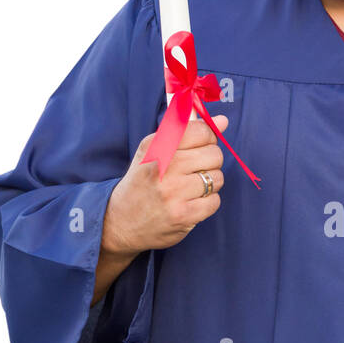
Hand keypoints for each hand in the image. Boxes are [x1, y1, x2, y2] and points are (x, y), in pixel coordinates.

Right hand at [102, 115, 227, 254]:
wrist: (121, 221)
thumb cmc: (143, 182)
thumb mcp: (154, 151)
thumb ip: (188, 132)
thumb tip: (222, 121)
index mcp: (156, 146)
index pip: (200, 131)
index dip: (208, 137)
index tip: (201, 145)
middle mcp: (163, 166)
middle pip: (214, 154)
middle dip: (210, 162)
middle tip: (193, 170)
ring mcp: (172, 192)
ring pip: (217, 178)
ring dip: (209, 183)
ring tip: (190, 188)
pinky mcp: (183, 215)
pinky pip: (215, 201)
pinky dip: (207, 202)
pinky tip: (191, 203)